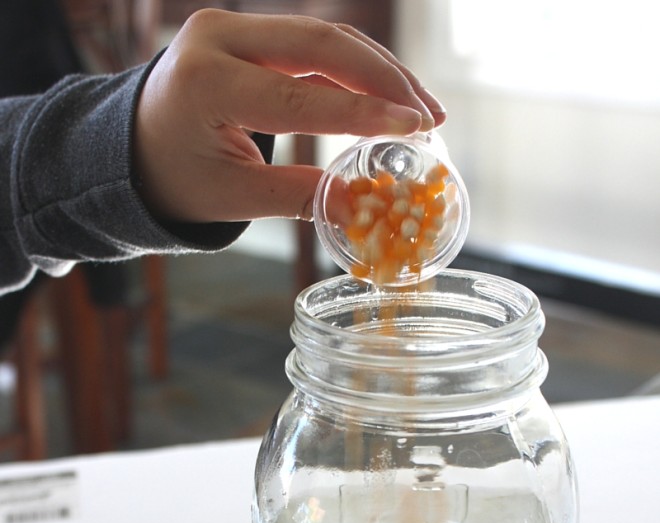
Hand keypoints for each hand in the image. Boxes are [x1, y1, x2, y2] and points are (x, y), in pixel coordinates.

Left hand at [133, 9, 445, 225]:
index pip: (298, 95)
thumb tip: (363, 208)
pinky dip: (354, 72)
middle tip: (430, 116)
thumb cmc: (176, 179)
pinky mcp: (249, 31)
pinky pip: (312, 45)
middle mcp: (218, 36)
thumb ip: (298, 197)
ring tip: (422, 110)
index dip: (362, 113)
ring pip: (324, 38)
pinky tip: (388, 98)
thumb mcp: (232, 197)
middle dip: (384, 80)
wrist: (132, 148)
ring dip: (378, 72)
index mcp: (206, 81)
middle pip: (321, 44)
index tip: (413, 128)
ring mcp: (233, 26)